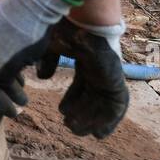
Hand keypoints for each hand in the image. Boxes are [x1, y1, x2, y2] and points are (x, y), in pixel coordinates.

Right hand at [36, 18, 127, 137]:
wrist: (79, 27)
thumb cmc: (63, 32)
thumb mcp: (49, 47)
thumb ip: (47, 62)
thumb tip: (43, 76)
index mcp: (85, 60)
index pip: (81, 85)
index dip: (73, 100)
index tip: (63, 113)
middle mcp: (99, 69)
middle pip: (92, 96)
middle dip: (82, 112)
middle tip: (68, 126)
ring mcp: (109, 76)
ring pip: (102, 104)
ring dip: (92, 120)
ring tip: (76, 130)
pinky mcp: (117, 83)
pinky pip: (116, 107)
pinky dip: (108, 121)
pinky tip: (97, 132)